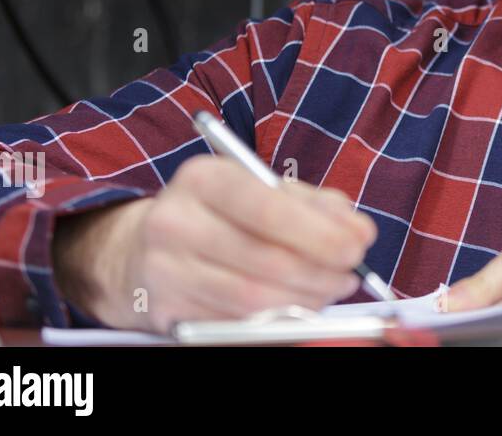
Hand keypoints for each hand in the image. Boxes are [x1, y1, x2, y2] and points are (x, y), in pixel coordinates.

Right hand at [51, 154, 376, 332]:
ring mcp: (165, 270)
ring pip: (251, 300)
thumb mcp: (263, 190)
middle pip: (263, 258)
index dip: (318, 233)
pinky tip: (295, 307)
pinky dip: (275, 321)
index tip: (357, 246)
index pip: (266, 207)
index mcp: (203, 178)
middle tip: (350, 275)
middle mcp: (175, 221)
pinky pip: (234, 324)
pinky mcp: (167, 312)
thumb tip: (360, 231)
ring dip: (304, 301)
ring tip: (329, 291)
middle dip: (320, 273)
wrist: (142, 248)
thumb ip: (317, 205)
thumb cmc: (220, 214)